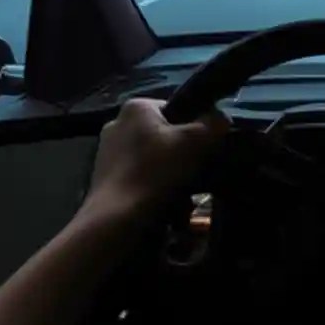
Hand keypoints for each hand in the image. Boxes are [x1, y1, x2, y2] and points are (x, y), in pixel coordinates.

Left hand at [81, 98, 228, 222]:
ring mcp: (107, 150)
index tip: (204, 150)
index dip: (195, 129)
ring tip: (181, 196)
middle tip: (194, 175)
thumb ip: (214, 123)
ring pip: (152, 158)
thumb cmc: (155, 171)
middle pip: (164, 135)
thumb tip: (222, 118)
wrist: (116, 217)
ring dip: (170, 174)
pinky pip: (139, 175)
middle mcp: (117, 122)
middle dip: (181, 155)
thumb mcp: (195, 142)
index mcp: (136, 107)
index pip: (177, 109)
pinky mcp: (103, 176)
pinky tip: (161, 202)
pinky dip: (152, 186)